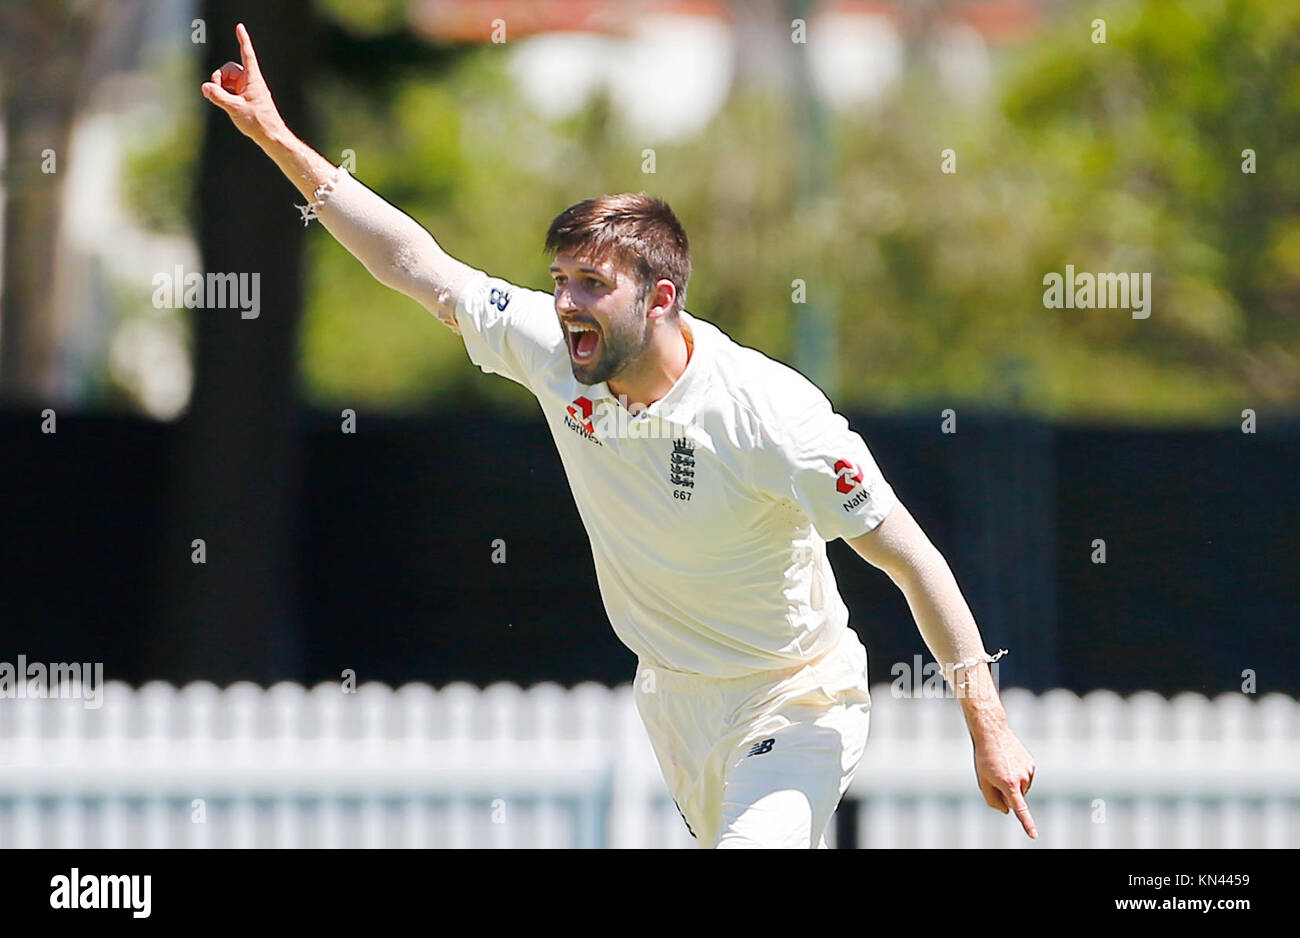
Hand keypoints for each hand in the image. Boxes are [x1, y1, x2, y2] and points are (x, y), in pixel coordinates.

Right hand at [200, 23, 285, 144]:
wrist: (270, 136)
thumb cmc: (258, 122)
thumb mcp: (235, 108)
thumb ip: (217, 96)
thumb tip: (205, 87)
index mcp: (253, 79)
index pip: (247, 55)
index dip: (243, 40)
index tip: (240, 27)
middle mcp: (250, 81)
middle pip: (229, 69)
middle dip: (219, 78)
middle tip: (217, 91)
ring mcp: (247, 89)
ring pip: (227, 80)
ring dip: (220, 87)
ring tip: (225, 102)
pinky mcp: (244, 97)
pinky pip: (229, 89)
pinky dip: (223, 94)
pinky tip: (226, 105)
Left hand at [972, 722, 1037, 838]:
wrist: (993, 733)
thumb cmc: (984, 758)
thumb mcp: (982, 781)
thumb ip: (993, 800)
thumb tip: (1007, 810)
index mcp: (1008, 784)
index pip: (1019, 809)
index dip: (1027, 824)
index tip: (1034, 835)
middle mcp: (1022, 779)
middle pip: (1016, 798)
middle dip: (1006, 793)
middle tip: (995, 775)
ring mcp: (1029, 771)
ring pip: (1021, 788)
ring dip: (1012, 783)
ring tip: (1001, 765)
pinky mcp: (1032, 764)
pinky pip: (1025, 778)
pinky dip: (1017, 775)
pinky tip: (1009, 762)